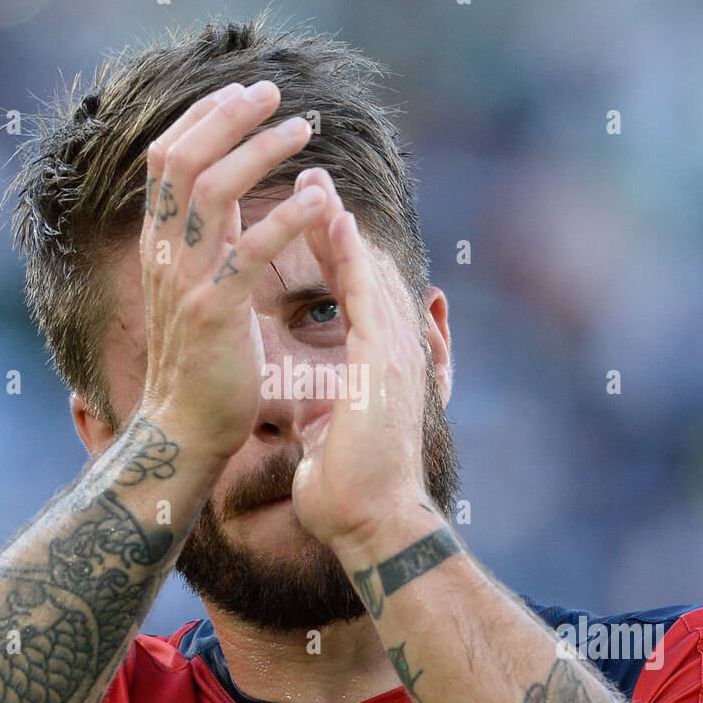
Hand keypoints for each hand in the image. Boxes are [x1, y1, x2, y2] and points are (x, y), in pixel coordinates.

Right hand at [138, 81, 326, 459]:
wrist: (185, 427)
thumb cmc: (202, 360)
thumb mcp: (196, 285)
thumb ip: (206, 237)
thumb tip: (223, 192)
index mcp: (158, 242)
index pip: (167, 157)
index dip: (203, 116)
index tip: (243, 92)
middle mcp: (164, 252)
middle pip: (185, 157)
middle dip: (230, 114)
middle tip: (276, 91)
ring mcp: (185, 280)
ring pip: (214, 189)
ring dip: (262, 150)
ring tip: (305, 130)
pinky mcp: (214, 311)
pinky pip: (250, 250)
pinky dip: (288, 216)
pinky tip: (321, 199)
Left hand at [289, 169, 434, 553]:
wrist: (371, 523)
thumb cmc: (347, 486)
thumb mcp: (331, 430)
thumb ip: (328, 403)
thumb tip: (314, 400)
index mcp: (377, 364)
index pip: (355, 295)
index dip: (332, 255)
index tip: (308, 219)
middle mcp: (393, 350)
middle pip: (365, 271)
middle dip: (337, 226)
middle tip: (312, 179)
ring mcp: (394, 352)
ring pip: (368, 271)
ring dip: (341, 226)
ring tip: (317, 182)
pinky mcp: (384, 361)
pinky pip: (367, 293)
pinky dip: (350, 254)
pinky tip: (332, 219)